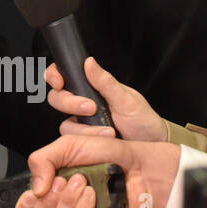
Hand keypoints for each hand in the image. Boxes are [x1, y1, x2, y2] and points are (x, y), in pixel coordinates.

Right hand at [12, 134, 179, 207]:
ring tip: (82, 183)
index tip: (36, 193)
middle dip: (46, 203)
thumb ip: (41, 160)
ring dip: (66, 203)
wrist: (137, 164)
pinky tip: (91, 194)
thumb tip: (36, 189)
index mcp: (48, 194)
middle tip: (62, 182)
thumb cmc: (105, 153)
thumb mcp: (67, 145)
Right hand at [47, 57, 167, 141]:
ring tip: (108, 130)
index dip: (54, 76)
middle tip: (91, 107)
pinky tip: (106, 137)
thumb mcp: (126, 99)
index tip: (59, 82)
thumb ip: (105, 82)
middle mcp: (83, 103)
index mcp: (91, 87)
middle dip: (70, 103)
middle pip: (57, 98)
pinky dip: (89, 138)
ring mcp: (82, 122)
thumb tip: (89, 62)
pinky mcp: (85, 140)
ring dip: (84, 127)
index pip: (64, 75)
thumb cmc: (142, 119)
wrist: (152, 145)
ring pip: (65, 122)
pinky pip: (74, 139)